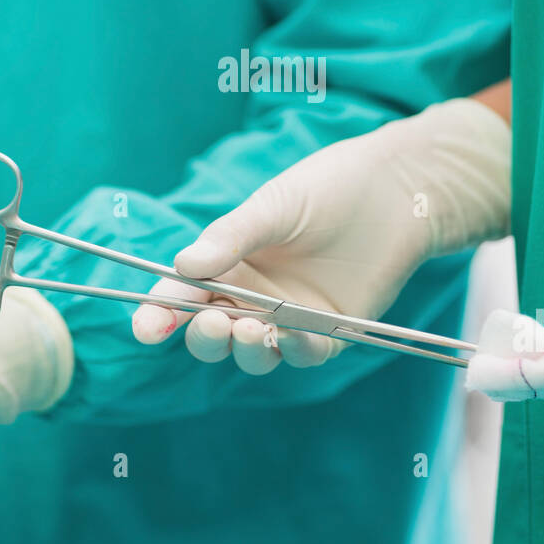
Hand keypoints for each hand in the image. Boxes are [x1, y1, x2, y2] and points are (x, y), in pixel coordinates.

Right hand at [132, 100, 510, 375]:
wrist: (396, 191)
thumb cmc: (328, 188)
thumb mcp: (274, 206)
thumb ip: (230, 238)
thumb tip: (181, 266)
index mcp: (226, 264)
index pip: (181, 298)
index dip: (159, 316)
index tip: (146, 328)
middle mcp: (252, 296)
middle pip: (213, 334)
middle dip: (205, 337)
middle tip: (215, 322)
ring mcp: (289, 317)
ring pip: (255, 352)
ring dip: (247, 350)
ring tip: (253, 330)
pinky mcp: (330, 331)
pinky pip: (306, 355)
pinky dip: (299, 351)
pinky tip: (298, 337)